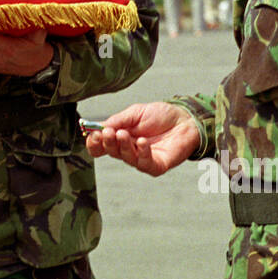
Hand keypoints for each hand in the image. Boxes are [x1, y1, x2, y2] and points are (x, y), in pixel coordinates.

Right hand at [85, 101, 200, 175]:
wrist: (185, 119)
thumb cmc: (160, 116)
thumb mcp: (135, 113)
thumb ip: (118, 120)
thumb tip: (99, 127)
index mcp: (120, 137)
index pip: (101, 145)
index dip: (94, 142)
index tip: (92, 133)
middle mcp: (128, 150)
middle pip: (111, 152)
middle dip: (106, 143)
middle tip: (107, 133)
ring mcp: (142, 159)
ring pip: (126, 158)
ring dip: (122, 146)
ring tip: (123, 134)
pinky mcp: (156, 166)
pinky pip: (144, 164)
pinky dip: (142, 153)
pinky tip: (142, 142)